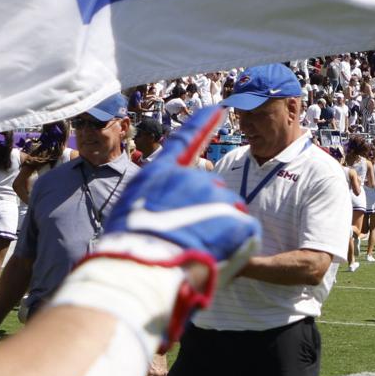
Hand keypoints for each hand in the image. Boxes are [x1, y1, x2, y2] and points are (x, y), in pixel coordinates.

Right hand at [75, 104, 260, 345]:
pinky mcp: (238, 219)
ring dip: (220, 233)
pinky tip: (217, 258)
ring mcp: (218, 196)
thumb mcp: (130, 212)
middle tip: (186, 240)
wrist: (143, 267)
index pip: (187, 140)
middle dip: (206, 214)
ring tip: (199, 253)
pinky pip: (246, 232)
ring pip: (230, 213)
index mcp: (163, 174)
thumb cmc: (128, 248)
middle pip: (213, 192)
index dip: (203, 124)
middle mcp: (192, 177)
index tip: (219, 108)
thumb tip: (168, 209)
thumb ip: (154, 201)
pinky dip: (237, 247)